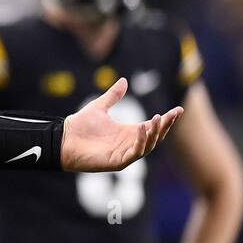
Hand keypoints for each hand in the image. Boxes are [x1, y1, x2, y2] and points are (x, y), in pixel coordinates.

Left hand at [62, 78, 181, 171]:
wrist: (63, 139)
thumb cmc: (80, 126)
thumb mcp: (99, 107)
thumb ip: (113, 95)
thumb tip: (124, 80)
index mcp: (128, 132)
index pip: (153, 126)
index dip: (167, 119)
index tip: (179, 110)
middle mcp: (129, 144)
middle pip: (154, 136)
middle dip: (165, 126)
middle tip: (171, 114)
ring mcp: (124, 154)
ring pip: (147, 146)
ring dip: (154, 133)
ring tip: (158, 119)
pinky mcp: (116, 162)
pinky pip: (134, 153)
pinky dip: (140, 142)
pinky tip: (142, 129)